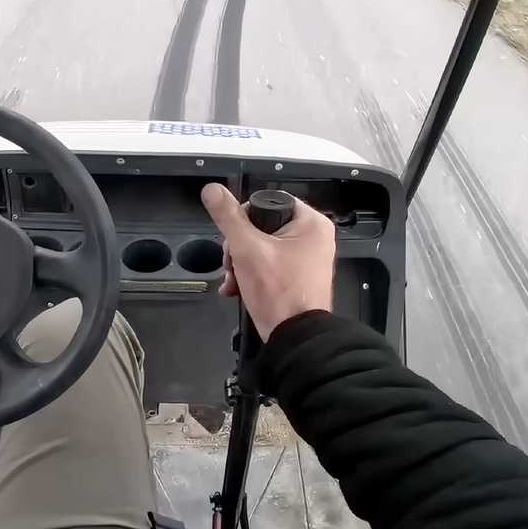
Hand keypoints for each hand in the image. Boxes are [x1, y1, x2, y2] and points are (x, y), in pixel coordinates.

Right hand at [201, 183, 334, 340]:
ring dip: (240, 263)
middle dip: (239, 247)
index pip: (270, 202)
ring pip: (263, 248)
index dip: (245, 216)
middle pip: (263, 227)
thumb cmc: (277, 291)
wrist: (294, 338)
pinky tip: (236, 289)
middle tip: (231, 263)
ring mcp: (308, 260)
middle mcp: (315, 238)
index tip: (233, 236)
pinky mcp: (299, 278)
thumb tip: (212, 190)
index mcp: (312, 223)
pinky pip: (271, 266)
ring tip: (232, 280)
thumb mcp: (247, 248)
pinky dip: (252, 276)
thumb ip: (228, 217)